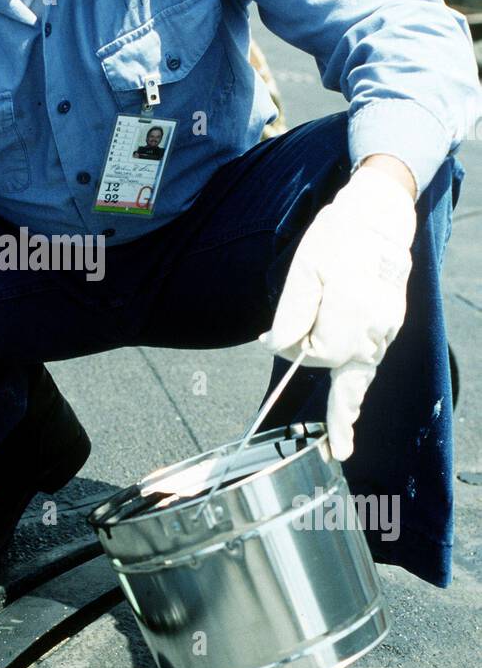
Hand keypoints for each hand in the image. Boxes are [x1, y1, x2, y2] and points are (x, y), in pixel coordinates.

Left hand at [259, 165, 416, 459]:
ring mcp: (387, 328)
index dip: (296, 349)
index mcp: (349, 319)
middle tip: (338, 452)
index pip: (316, 356)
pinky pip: (372, 355)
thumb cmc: (338, 237)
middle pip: (352, 383)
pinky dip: (359, 371)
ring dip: (349, 393)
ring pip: (363, 370)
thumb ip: (289, 316)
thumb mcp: (302, 271)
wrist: (380, 215)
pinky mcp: (391, 321)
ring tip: (342, 430)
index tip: (279, 337)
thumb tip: (275, 346)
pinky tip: (352, 387)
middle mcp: (373, 330)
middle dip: (343, 418)